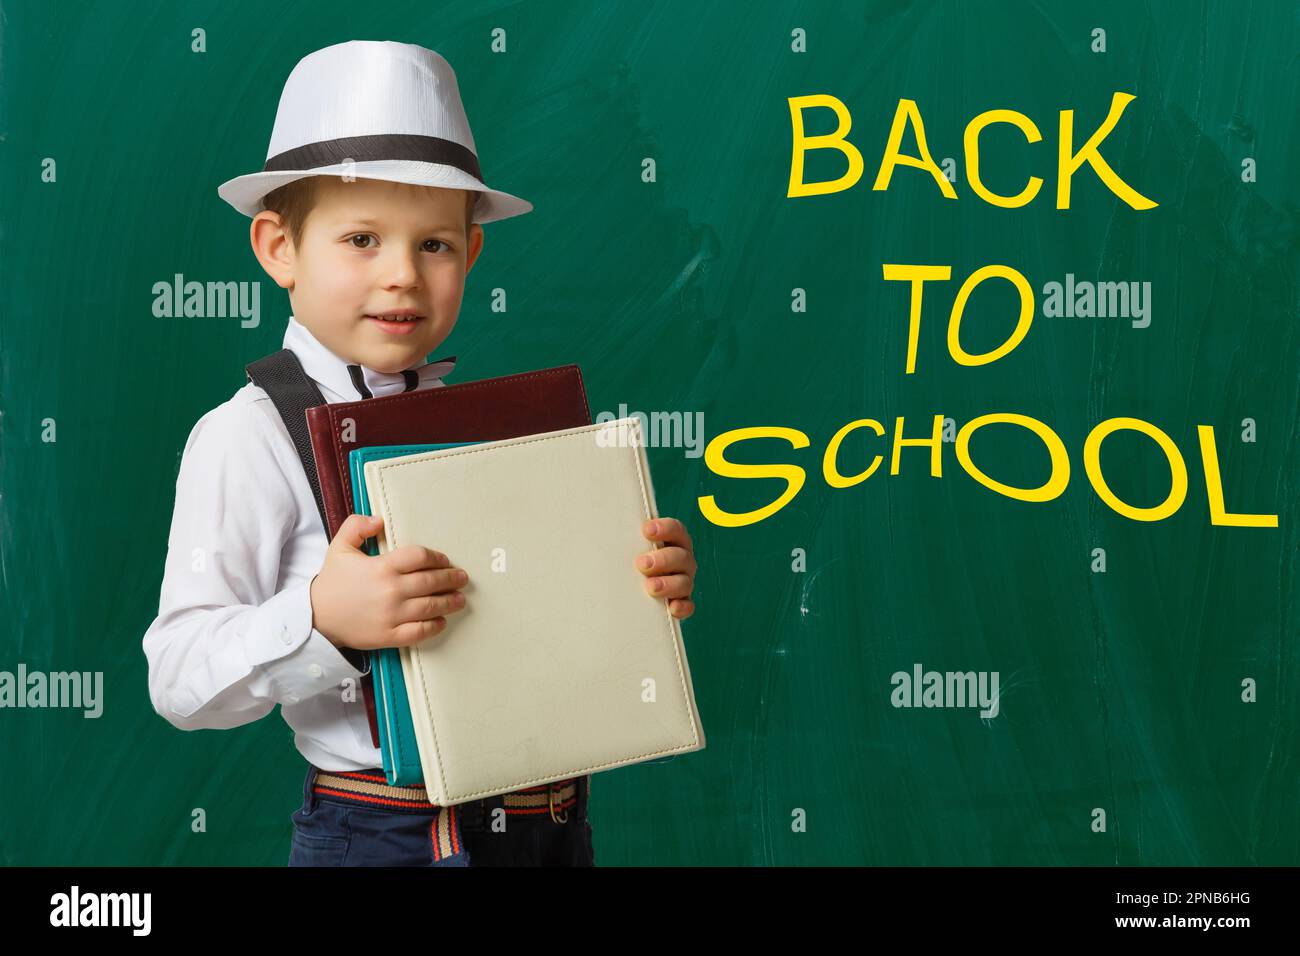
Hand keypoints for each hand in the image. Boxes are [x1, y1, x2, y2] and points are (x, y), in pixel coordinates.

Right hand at [310, 513, 469, 649]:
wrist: (315, 617)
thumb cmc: (331, 581)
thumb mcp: (339, 546)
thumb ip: (357, 526)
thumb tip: (379, 520)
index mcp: (382, 567)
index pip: (420, 557)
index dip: (437, 557)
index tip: (445, 560)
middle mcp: (390, 590)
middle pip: (431, 581)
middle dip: (451, 579)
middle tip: (462, 578)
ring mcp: (391, 615)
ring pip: (430, 606)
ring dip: (450, 602)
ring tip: (460, 599)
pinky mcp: (389, 636)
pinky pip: (419, 632)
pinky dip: (434, 626)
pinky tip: (442, 621)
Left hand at [634, 517, 696, 619]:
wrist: (627, 589)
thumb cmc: (627, 561)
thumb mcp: (625, 547)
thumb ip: (624, 540)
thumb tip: (602, 530)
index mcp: (673, 541)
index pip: (676, 530)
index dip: (665, 528)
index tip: (646, 530)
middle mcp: (682, 561)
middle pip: (681, 556)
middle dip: (663, 559)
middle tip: (642, 564)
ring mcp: (683, 582)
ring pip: (684, 582)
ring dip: (669, 584)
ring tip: (650, 587)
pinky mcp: (681, 603)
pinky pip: (688, 606)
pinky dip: (682, 607)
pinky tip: (671, 608)